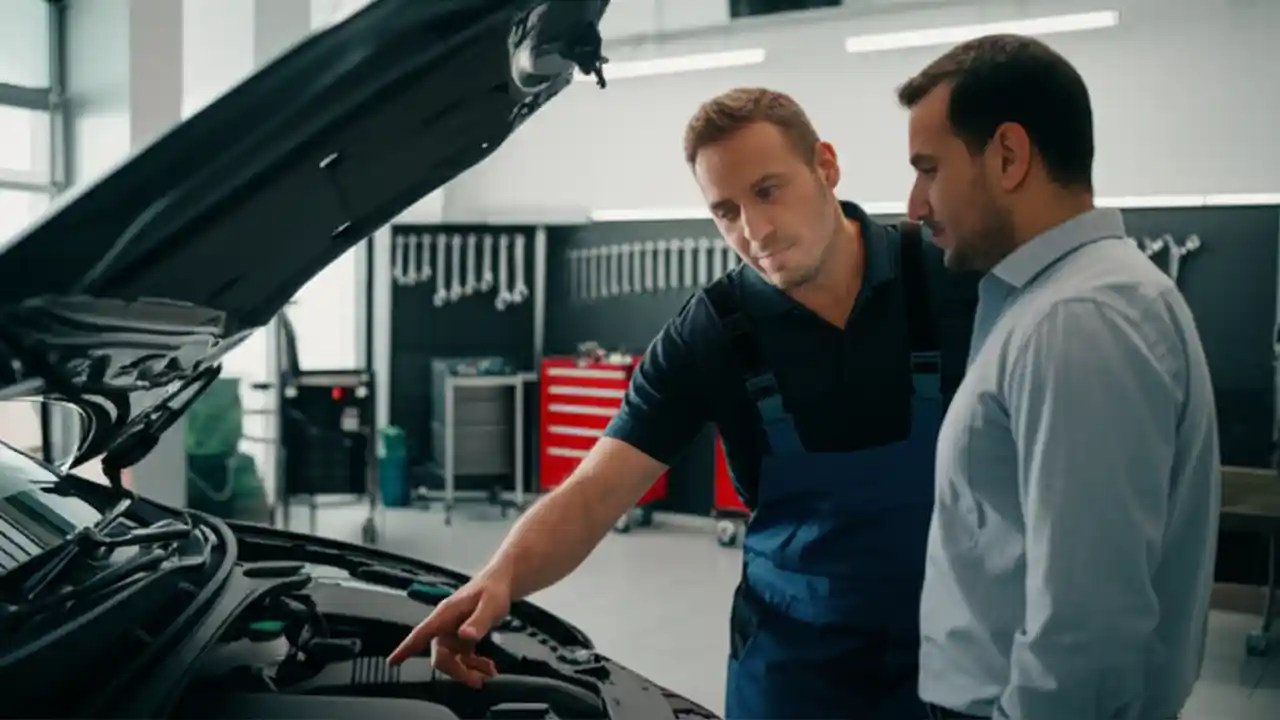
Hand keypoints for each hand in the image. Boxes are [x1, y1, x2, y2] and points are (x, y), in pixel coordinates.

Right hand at [385, 575, 510, 687]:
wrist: (500, 583)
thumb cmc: (493, 590)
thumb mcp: (491, 604)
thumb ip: (479, 621)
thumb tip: (465, 636)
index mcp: (445, 614)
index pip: (420, 633)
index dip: (405, 648)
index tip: (391, 661)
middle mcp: (445, 626)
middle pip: (440, 656)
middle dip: (456, 671)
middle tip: (476, 681)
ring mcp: (452, 633)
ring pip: (452, 661)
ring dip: (468, 670)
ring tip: (489, 673)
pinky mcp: (462, 639)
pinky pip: (462, 658)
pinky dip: (474, 666)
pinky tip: (488, 668)